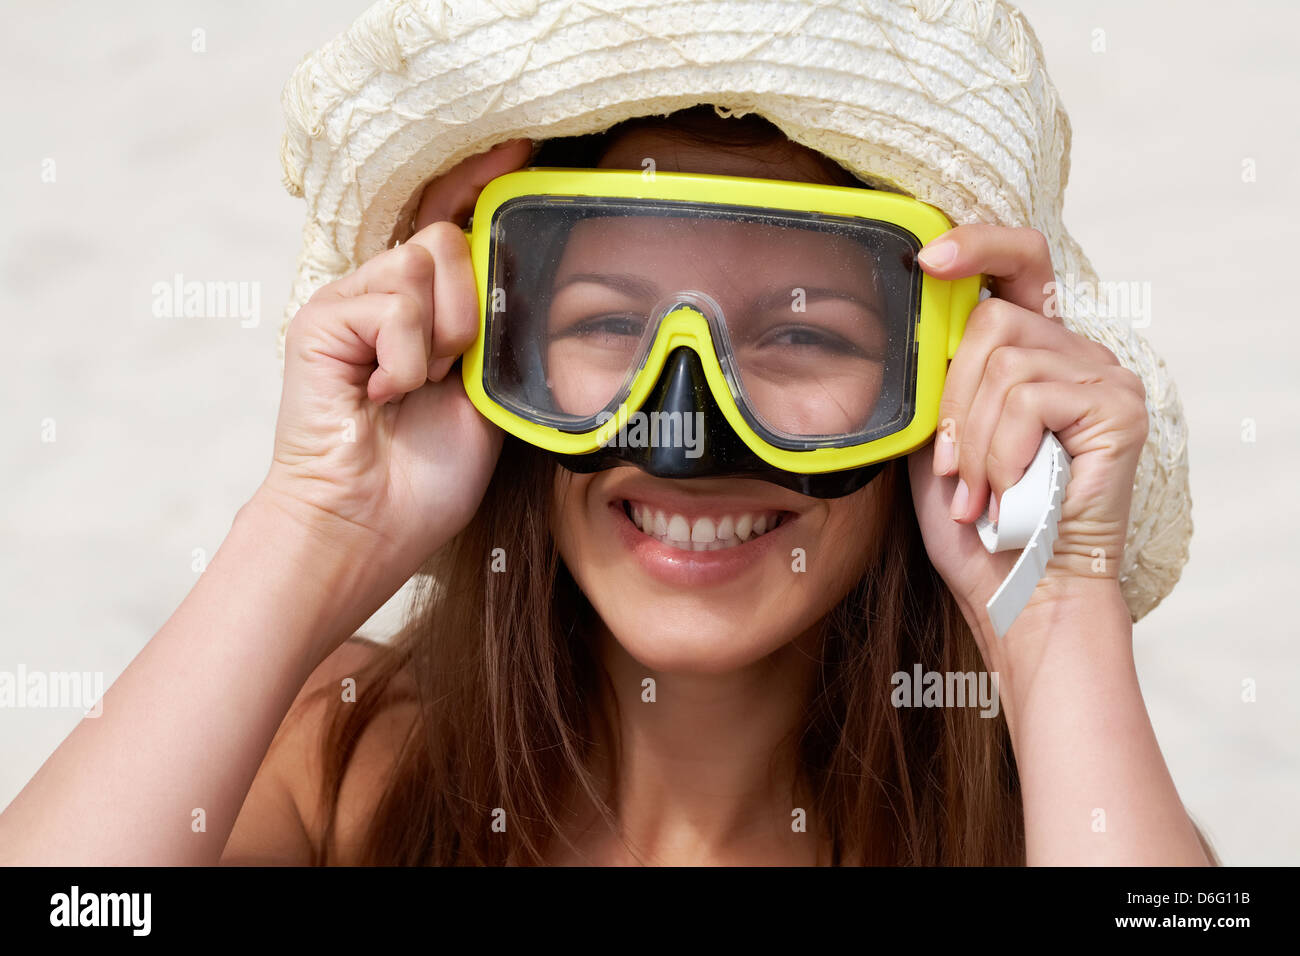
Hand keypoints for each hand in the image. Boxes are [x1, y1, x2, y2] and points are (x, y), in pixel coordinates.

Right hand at [259, 138, 534, 598]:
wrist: (367, 526)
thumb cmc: (423, 476)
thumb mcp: (485, 393)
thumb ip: (496, 331)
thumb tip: (514, 269)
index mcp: (423, 314)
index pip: (454, 228)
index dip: (483, 185)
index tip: (523, 152)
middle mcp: (383, 298)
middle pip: (448, 239)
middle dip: (470, 307)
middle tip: (452, 368)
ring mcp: (348, 304)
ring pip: (422, 262)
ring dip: (437, 337)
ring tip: (413, 388)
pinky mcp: (320, 318)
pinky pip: (391, 302)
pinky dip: (403, 357)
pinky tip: (380, 395)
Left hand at [905, 225, 1148, 668]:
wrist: (1018, 593)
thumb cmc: (977, 524)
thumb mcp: (939, 437)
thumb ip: (937, 380)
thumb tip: (911, 321)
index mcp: (1034, 353)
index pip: (1020, 263)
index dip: (978, 245)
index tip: (926, 258)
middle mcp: (1075, 354)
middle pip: (993, 321)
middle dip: (954, 402)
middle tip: (954, 469)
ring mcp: (1103, 377)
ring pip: (1005, 362)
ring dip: (974, 440)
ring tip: (980, 493)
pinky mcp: (1117, 406)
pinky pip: (1030, 396)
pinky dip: (1002, 450)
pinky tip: (1009, 492)